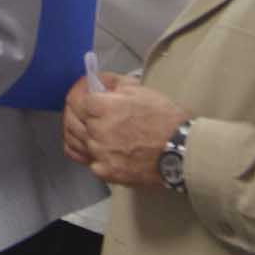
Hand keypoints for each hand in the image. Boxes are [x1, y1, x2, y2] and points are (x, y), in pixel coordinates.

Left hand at [63, 71, 185, 188]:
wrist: (182, 150)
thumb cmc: (166, 119)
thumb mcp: (141, 90)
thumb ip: (114, 84)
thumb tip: (98, 82)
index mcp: (104, 107)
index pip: (76, 99)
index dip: (80, 92)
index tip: (84, 91)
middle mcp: (97, 130)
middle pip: (71, 120)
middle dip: (75, 111)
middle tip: (84, 109)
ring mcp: (100, 153)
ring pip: (75, 141)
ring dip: (80, 132)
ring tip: (88, 128)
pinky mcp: (106, 172)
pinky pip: (87, 161)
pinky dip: (89, 154)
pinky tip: (96, 148)